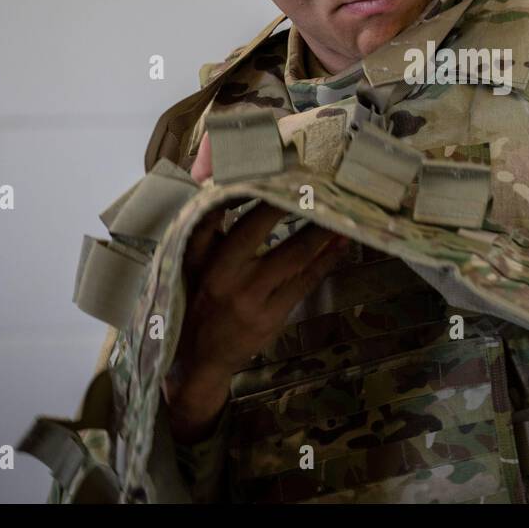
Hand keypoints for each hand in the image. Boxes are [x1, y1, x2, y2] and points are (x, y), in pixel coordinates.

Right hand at [162, 133, 351, 441]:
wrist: (197, 362)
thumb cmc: (196, 302)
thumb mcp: (189, 266)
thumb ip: (207, 229)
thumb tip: (224, 185)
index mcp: (196, 257)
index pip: (213, 213)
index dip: (239, 188)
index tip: (265, 166)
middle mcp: (220, 274)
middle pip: (257, 227)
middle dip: (286, 201)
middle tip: (311, 178)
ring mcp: (247, 297)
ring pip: (291, 255)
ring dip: (318, 231)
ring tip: (339, 211)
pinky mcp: (269, 317)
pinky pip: (303, 282)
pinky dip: (324, 260)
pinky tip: (339, 245)